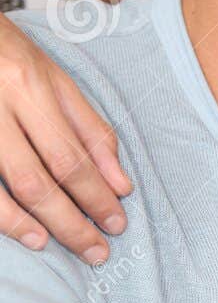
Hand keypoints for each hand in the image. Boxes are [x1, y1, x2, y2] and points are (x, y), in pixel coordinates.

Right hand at [0, 13, 131, 261]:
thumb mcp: (54, 77)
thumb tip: (120, 183)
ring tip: (59, 246)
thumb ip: (89, 128)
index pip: (72, 154)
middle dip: (73, 221)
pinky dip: (1, 215)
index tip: (116, 223)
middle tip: (97, 251)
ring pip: (7, 185)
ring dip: (35, 224)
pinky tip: (23, 233)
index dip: (97, 195)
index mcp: (28, 84)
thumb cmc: (6, 51)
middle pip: (40, 177)